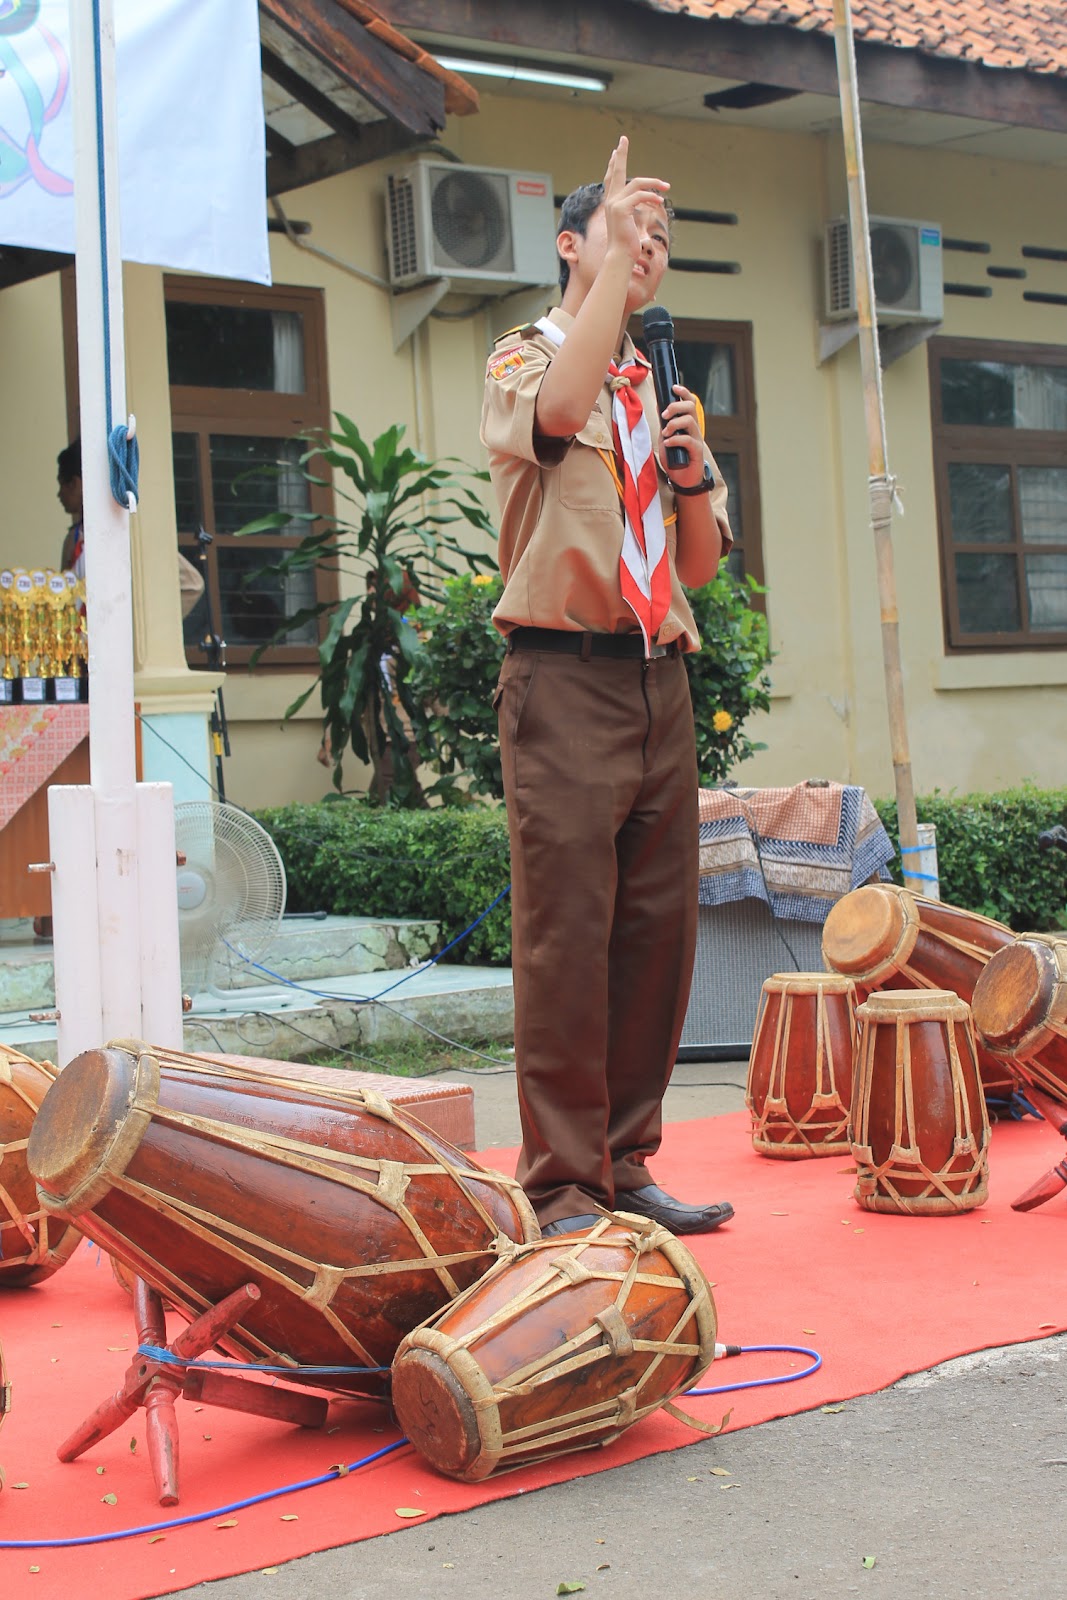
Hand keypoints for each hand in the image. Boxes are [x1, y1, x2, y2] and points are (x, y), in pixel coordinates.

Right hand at [601, 136, 669, 269]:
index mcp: (612, 203)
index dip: (614, 165)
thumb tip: (651, 199)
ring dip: (654, 183)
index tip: (616, 151)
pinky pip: (641, 196)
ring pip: (636, 183)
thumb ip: (635, 209)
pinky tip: (660, 202)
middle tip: (623, 139)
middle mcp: (611, 200)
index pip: (612, 179)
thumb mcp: (631, 223)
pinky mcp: (621, 209)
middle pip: (616, 172)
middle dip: (620, 155)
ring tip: (666, 186)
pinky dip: (652, 197)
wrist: (621, 256)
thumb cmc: (627, 244)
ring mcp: (614, 204)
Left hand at [658, 384, 705, 488]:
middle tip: (664, 415)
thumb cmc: (675, 458)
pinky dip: (675, 440)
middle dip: (675, 407)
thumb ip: (664, 423)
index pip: (690, 402)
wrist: (682, 479)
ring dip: (674, 424)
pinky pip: (688, 440)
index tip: (673, 388)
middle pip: (690, 407)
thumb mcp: (666, 437)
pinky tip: (667, 443)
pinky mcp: (696, 451)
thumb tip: (659, 405)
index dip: (683, 393)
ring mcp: (696, 439)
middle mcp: (694, 428)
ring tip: (665, 433)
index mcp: (687, 423)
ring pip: (690, 421)